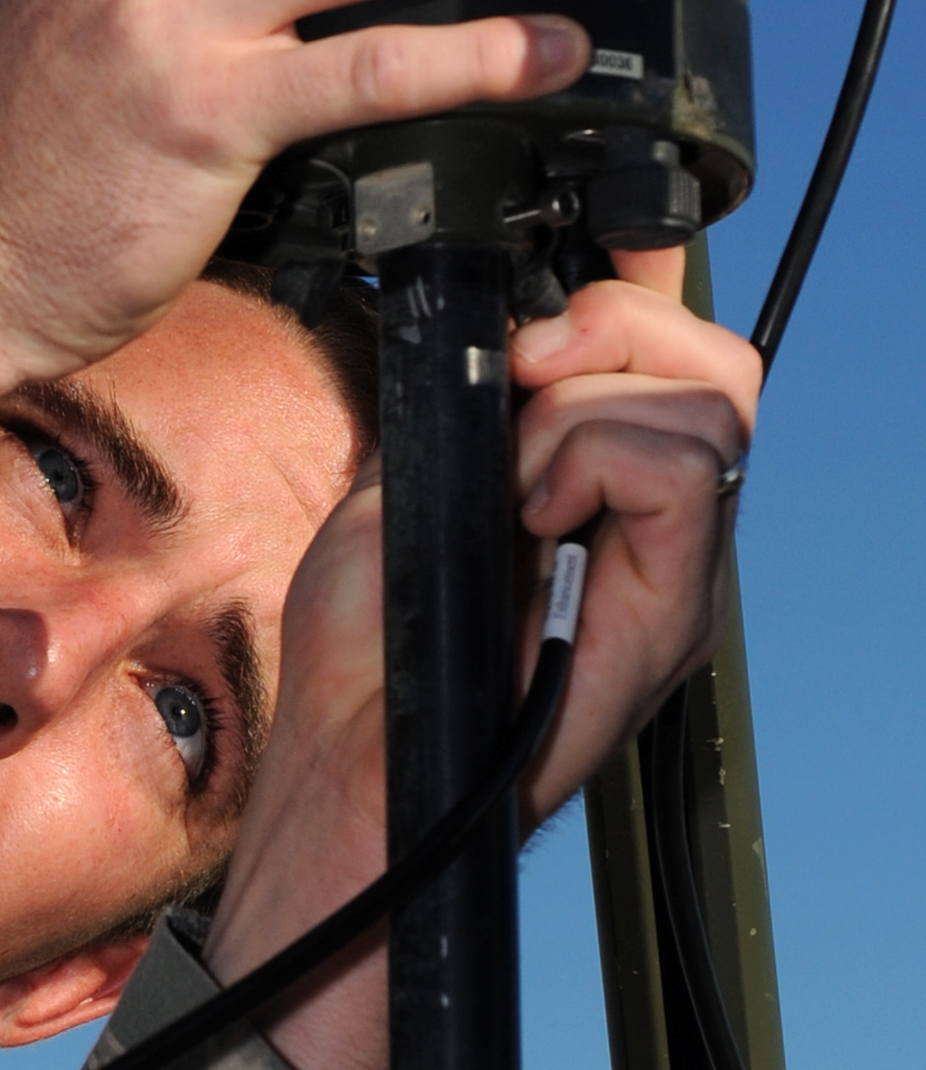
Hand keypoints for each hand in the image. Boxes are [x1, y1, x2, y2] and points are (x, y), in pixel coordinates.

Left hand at [202, 263, 755, 1069]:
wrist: (354, 769)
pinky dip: (590, 463)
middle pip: (716, 366)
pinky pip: (678, 477)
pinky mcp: (669, 618)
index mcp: (599, 494)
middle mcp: (658, 534)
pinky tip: (528, 516)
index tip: (526, 328)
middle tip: (520, 382)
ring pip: (704, 410)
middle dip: (610, 332)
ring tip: (510, 488)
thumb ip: (467, 410)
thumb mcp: (402, 491)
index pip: (676, 357)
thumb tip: (504, 333)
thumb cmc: (368, 657)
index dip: (625, 300)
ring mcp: (674, 576)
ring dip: (579, 417)